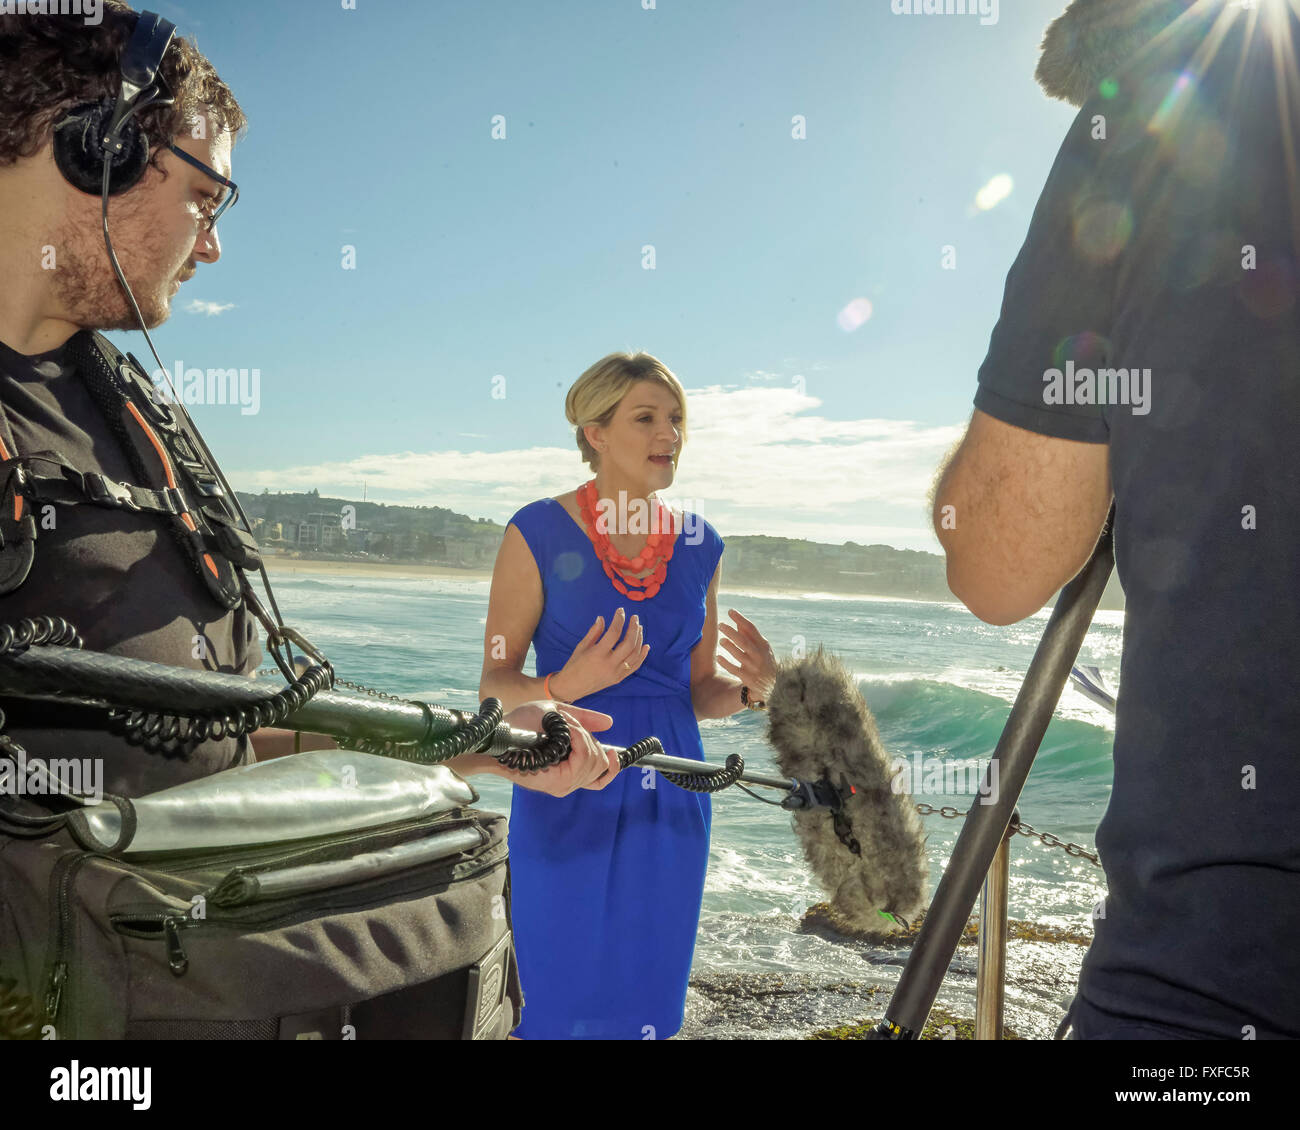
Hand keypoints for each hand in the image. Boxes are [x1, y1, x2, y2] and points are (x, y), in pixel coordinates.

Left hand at [501, 701, 621, 794]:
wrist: (501, 729)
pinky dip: (581, 741)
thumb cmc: (523, 723)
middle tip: (573, 728)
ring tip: (566, 727)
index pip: (601, 780)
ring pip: (593, 761)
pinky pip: (582, 761)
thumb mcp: (559, 715)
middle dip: (592, 740)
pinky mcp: (555, 782)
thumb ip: (584, 720)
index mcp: (568, 772)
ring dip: (583, 736)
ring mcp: (562, 784)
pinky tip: (574, 733)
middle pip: (601, 766)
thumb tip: (610, 723)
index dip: (612, 766)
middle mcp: (567, 783)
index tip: (614, 751)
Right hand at [553, 608, 648, 699]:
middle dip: (633, 628)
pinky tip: (645, 646)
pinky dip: (642, 656)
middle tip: (635, 617)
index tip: (620, 611)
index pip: (613, 633)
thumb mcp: (581, 646)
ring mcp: (616, 673)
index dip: (618, 620)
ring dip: (639, 639)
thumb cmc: (574, 664)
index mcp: (597, 654)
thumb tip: (602, 618)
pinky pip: (634, 667)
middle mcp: (609, 664)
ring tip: (639, 628)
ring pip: (634, 655)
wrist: (572, 687)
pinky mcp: (619, 679)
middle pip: (628, 644)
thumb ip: (594, 632)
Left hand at [716, 609, 777, 701]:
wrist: (770, 686)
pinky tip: (718, 657)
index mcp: (763, 645)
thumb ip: (748, 635)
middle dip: (732, 632)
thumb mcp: (759, 647)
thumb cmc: (761, 660)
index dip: (741, 619)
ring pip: (740, 655)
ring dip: (730, 647)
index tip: (730, 611)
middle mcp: (760, 655)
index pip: (752, 629)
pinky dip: (726, 663)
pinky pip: (735, 670)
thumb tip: (736, 620)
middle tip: (720, 625)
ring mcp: (754, 667)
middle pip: (744, 641)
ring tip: (721, 641)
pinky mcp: (748, 678)